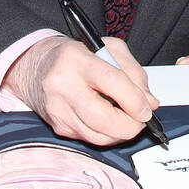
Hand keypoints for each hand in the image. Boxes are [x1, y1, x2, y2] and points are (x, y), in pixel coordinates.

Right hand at [2, 35, 159, 145]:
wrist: (39, 67)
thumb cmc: (76, 56)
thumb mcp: (108, 49)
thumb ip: (133, 72)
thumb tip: (149, 102)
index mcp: (76, 60)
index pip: (112, 82)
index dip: (135, 100)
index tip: (147, 108)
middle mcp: (63, 85)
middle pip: (103, 119)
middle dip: (130, 125)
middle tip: (141, 120)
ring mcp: (58, 109)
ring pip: (98, 136)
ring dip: (121, 133)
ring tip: (128, 120)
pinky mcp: (58, 126)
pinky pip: (90, 139)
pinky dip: (107, 135)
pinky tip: (110, 122)